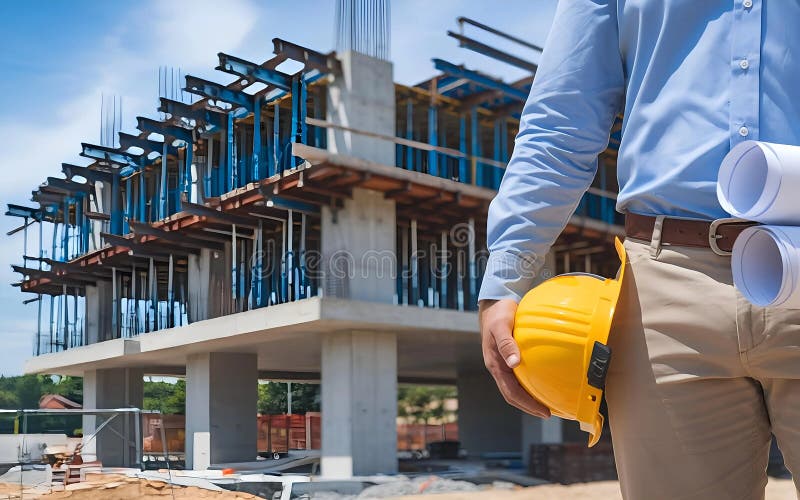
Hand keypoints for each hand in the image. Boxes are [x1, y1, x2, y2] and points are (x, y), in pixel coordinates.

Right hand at [479, 299, 550, 418]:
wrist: (494, 303)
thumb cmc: (498, 313)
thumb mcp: (501, 326)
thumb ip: (506, 343)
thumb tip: (514, 362)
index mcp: (495, 364)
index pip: (510, 392)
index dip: (527, 404)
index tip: (544, 412)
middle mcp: (499, 367)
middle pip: (514, 395)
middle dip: (530, 407)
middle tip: (550, 413)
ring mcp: (504, 363)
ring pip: (517, 387)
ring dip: (531, 398)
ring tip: (549, 403)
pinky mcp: (510, 357)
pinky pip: (521, 376)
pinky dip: (532, 383)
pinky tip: (545, 381)